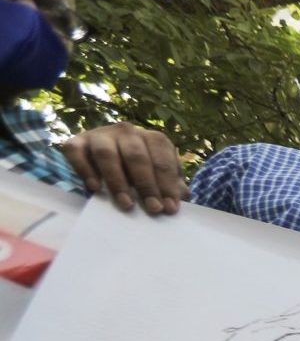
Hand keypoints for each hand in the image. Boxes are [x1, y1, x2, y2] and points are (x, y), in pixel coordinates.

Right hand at [61, 124, 187, 215]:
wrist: (102, 157)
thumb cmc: (139, 170)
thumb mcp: (158, 176)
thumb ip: (171, 185)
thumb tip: (182, 198)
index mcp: (152, 138)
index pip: (162, 160)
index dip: (167, 185)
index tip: (170, 208)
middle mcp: (127, 132)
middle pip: (137, 157)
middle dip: (147, 185)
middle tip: (153, 209)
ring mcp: (100, 135)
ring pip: (107, 154)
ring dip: (117, 180)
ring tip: (126, 204)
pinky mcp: (76, 142)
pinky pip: (76, 152)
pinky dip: (84, 169)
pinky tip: (95, 188)